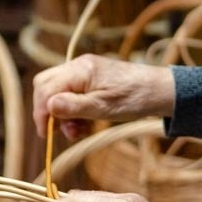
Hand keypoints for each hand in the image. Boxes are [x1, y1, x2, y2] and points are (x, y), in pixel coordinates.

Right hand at [32, 55, 174, 141]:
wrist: (160, 90)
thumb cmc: (136, 98)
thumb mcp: (104, 108)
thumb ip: (74, 107)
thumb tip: (48, 107)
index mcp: (80, 71)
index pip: (46, 89)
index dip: (41, 113)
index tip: (46, 136)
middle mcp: (78, 66)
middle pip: (45, 86)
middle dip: (49, 111)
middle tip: (63, 132)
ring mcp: (84, 71)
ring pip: (57, 91)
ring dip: (62, 114)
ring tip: (78, 130)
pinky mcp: (91, 79)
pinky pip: (70, 93)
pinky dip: (73, 111)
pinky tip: (85, 124)